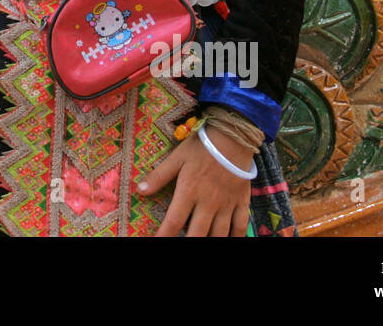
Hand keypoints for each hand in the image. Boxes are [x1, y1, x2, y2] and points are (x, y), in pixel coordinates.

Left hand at [138, 124, 252, 236]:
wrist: (234, 137)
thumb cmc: (203, 146)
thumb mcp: (177, 158)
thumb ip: (159, 176)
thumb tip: (140, 190)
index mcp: (189, 192)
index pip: (173, 222)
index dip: (164, 235)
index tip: (156, 242)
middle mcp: (208, 203)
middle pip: (197, 234)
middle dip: (188, 243)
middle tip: (182, 244)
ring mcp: (226, 204)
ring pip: (219, 234)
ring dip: (210, 242)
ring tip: (202, 243)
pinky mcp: (241, 202)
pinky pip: (240, 226)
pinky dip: (235, 237)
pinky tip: (230, 240)